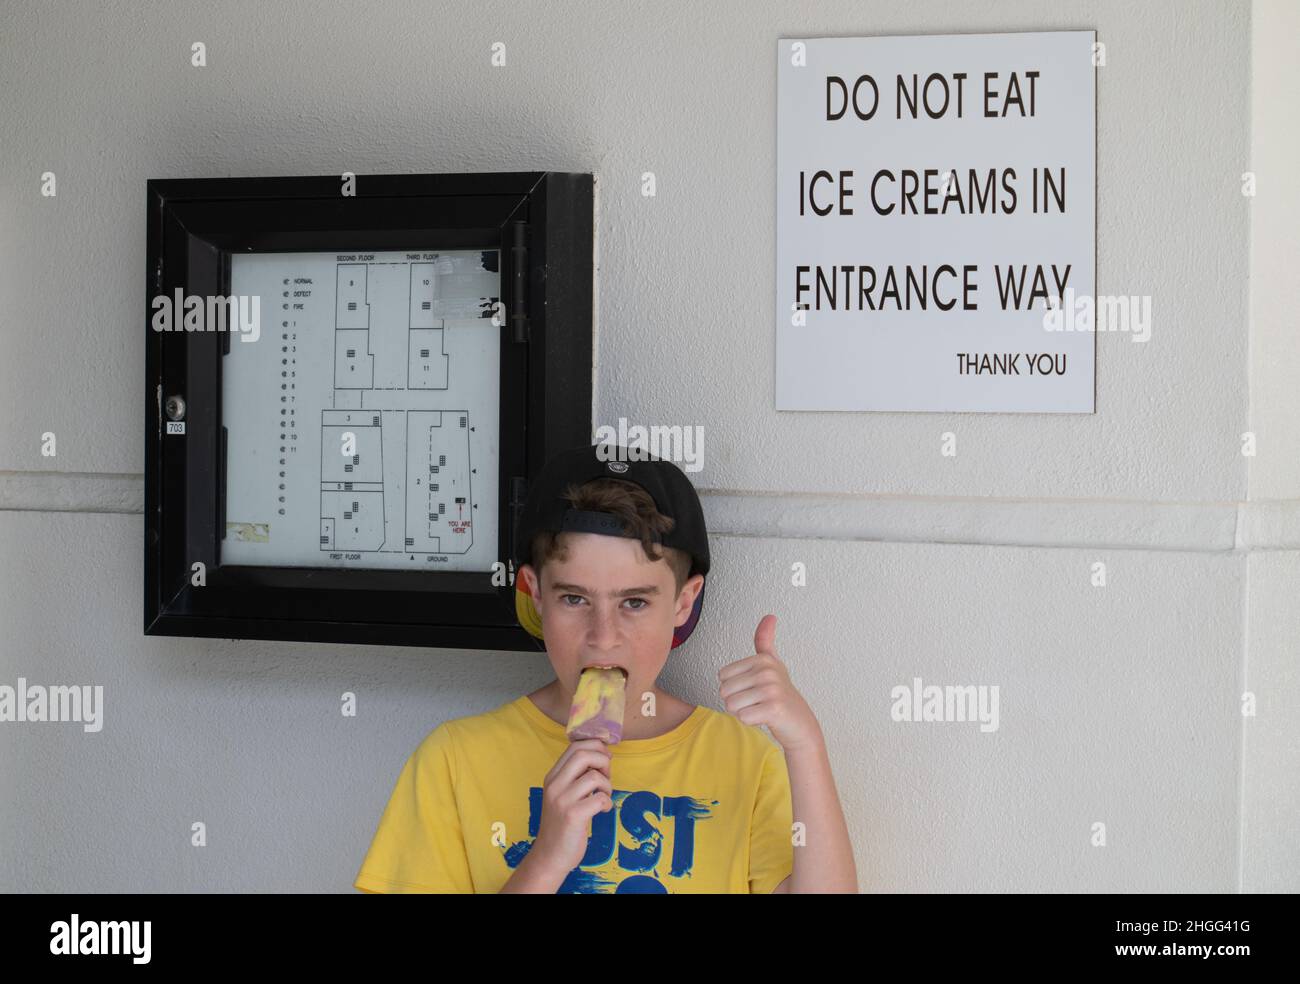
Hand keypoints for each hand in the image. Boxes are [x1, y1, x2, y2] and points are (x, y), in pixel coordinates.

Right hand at [529, 738, 611, 876]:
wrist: (549, 856)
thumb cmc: (561, 824)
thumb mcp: (563, 795)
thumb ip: (575, 776)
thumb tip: (601, 756)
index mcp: (552, 777)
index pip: (574, 746)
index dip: (595, 746)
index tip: (604, 758)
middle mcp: (555, 785)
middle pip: (583, 754)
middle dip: (603, 760)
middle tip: (607, 775)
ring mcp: (562, 800)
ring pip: (594, 776)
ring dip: (607, 785)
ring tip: (604, 797)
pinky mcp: (573, 815)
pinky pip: (600, 798)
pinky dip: (607, 803)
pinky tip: (603, 811)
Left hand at [718, 614, 820, 751]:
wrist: (800, 722)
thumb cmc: (780, 693)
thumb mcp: (772, 663)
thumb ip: (765, 640)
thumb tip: (770, 616)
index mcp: (762, 659)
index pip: (722, 676)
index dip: (734, 687)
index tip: (753, 689)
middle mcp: (767, 671)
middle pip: (724, 691)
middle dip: (736, 701)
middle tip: (756, 701)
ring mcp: (771, 689)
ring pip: (731, 705)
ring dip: (742, 712)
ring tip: (759, 708)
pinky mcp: (773, 709)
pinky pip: (743, 717)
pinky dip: (750, 721)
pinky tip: (764, 718)